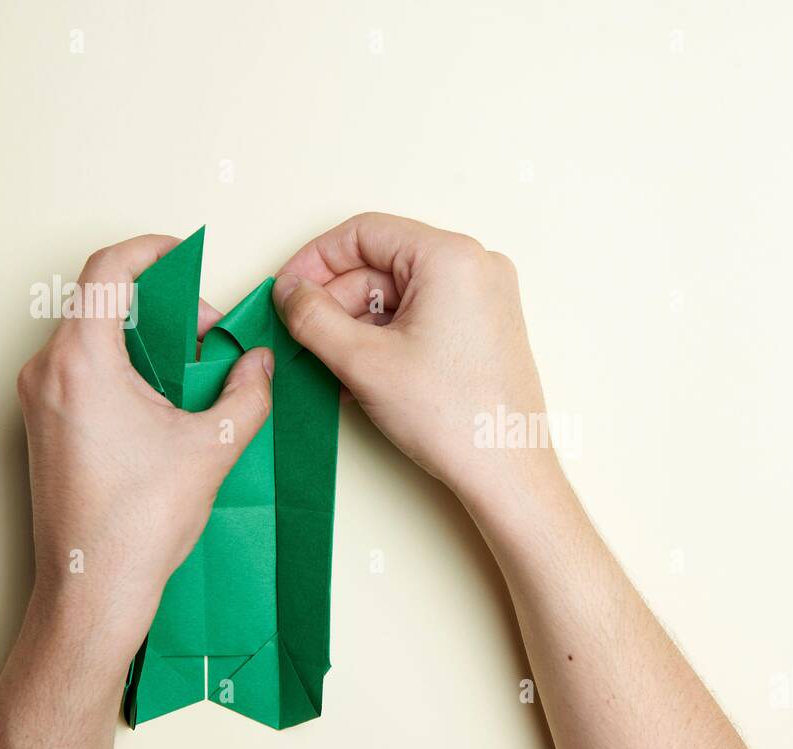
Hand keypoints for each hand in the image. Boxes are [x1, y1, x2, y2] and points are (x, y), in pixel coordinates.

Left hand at [16, 234, 272, 674]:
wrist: (93, 588)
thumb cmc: (137, 523)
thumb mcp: (214, 447)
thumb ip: (248, 394)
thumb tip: (259, 365)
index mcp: (81, 361)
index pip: (107, 270)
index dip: (151, 251)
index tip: (184, 257)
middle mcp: (47, 371)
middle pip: (102, 301)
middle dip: (162, 306)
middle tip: (206, 334)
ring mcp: (39, 399)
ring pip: (92, 336)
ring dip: (145, 340)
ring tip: (192, 375)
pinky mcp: (44, 425)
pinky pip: (83, 369)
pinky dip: (125, 367)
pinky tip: (164, 404)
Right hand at [273, 213, 559, 510]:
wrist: (505, 472)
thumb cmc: (454, 418)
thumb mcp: (363, 361)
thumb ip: (313, 317)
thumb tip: (289, 294)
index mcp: (452, 257)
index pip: (364, 233)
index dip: (315, 261)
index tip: (286, 291)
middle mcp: (475, 267)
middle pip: (380, 266)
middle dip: (335, 303)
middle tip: (301, 336)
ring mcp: (484, 299)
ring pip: (398, 296)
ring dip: (356, 328)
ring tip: (329, 367)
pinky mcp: (484, 330)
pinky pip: (421, 318)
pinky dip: (386, 340)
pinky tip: (359, 375)